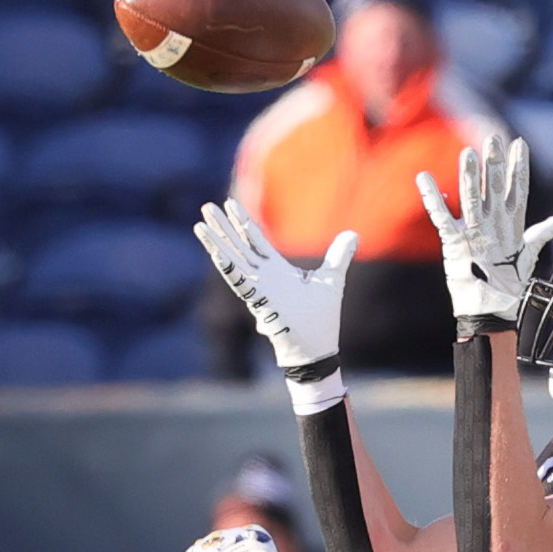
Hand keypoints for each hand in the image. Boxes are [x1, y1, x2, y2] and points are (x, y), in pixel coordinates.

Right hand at [193, 201, 354, 370]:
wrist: (316, 348)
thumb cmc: (321, 319)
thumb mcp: (332, 279)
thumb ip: (339, 255)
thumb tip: (353, 234)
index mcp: (277, 270)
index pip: (256, 240)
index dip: (243, 222)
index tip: (230, 203)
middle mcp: (263, 277)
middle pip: (238, 245)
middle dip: (222, 226)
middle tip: (206, 207)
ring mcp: (258, 288)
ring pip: (232, 259)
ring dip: (216, 241)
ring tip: (199, 223)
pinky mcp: (257, 299)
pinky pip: (237, 280)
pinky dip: (226, 265)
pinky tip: (214, 251)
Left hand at [416, 136, 552, 325]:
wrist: (492, 312)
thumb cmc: (508, 288)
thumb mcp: (525, 257)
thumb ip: (537, 236)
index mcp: (512, 227)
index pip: (518, 190)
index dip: (519, 167)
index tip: (519, 143)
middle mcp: (495, 226)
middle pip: (495, 188)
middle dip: (494, 163)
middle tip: (493, 138)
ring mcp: (475, 234)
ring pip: (472, 198)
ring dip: (469, 175)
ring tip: (468, 152)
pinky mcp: (455, 244)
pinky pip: (441, 216)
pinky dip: (431, 197)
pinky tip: (423, 177)